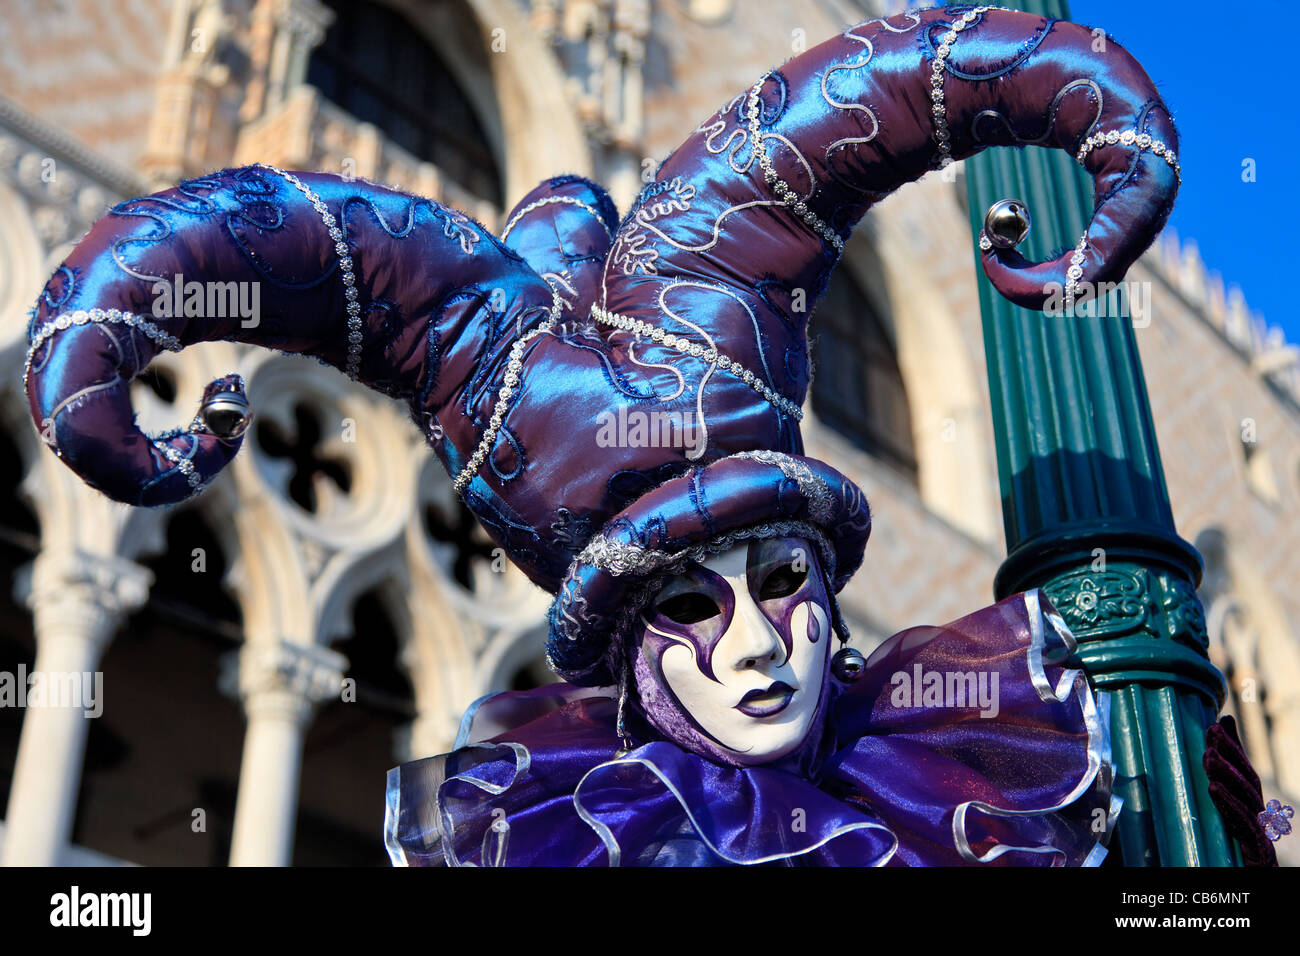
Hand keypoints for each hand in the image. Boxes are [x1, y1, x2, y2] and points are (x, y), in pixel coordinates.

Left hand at [1204, 715, 1276, 866]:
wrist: (1248, 894)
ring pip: (1249, 801)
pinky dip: (1229, 806)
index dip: (1233, 748)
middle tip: (1211, 729)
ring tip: (1207, 755)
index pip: (1243, 774)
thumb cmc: (1226, 863)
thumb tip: (1194, 766)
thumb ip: (1209, 797)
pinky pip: (1246, 828)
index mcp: (1249, 813)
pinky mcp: (1258, 855)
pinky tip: (1213, 788)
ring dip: (1228, 774)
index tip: (1215, 722)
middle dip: (1231, 754)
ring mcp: (1261, 838)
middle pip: (1248, 782)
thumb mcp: (1214, 826)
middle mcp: (1259, 821)